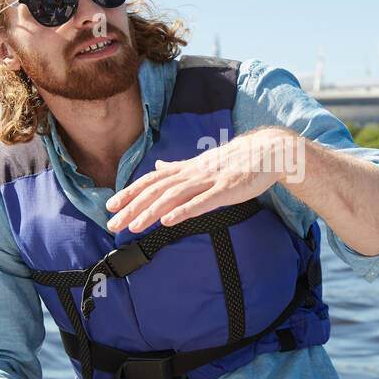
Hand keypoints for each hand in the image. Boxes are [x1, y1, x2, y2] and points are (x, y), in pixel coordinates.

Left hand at [105, 128, 298, 233]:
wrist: (268, 152)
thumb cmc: (235, 161)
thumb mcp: (202, 163)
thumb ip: (178, 168)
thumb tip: (157, 167)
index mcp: (186, 169)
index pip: (151, 181)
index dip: (130, 193)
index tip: (110, 207)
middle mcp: (193, 172)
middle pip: (156, 190)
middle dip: (132, 207)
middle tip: (112, 224)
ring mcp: (209, 180)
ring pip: (174, 196)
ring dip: (151, 212)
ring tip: (133, 226)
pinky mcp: (227, 189)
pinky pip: (203, 202)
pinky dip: (184, 211)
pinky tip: (168, 222)